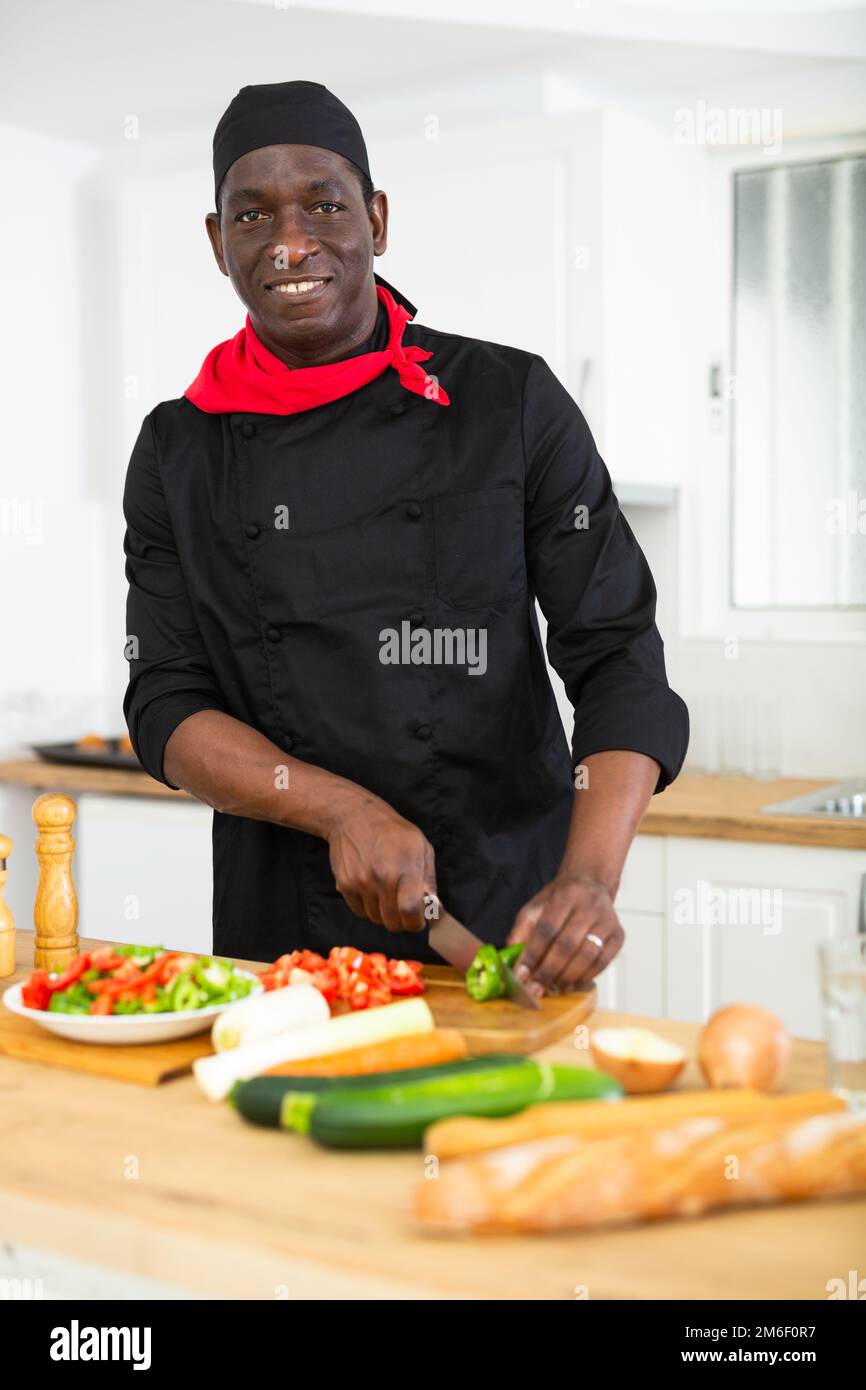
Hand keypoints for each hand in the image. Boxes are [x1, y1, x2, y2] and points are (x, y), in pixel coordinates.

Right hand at [326, 793, 435, 931]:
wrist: (354, 816)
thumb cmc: (392, 831)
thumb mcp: (421, 846)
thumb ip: (428, 878)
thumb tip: (432, 906)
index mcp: (405, 869)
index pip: (410, 911)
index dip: (416, 922)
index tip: (418, 920)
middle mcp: (382, 879)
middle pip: (393, 922)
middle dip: (401, 921)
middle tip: (402, 909)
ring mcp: (361, 883)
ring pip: (376, 919)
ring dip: (383, 914)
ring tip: (386, 895)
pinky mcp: (345, 885)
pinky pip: (359, 912)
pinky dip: (367, 908)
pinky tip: (371, 891)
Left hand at [508, 871, 622, 994]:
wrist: (591, 884)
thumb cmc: (561, 899)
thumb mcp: (536, 906)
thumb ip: (522, 931)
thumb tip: (513, 962)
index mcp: (566, 895)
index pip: (547, 929)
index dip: (532, 954)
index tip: (521, 974)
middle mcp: (590, 906)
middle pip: (567, 945)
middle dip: (549, 971)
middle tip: (536, 988)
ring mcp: (608, 920)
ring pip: (588, 956)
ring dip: (568, 977)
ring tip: (553, 988)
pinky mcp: (619, 935)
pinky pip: (603, 962)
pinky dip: (586, 976)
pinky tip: (572, 982)